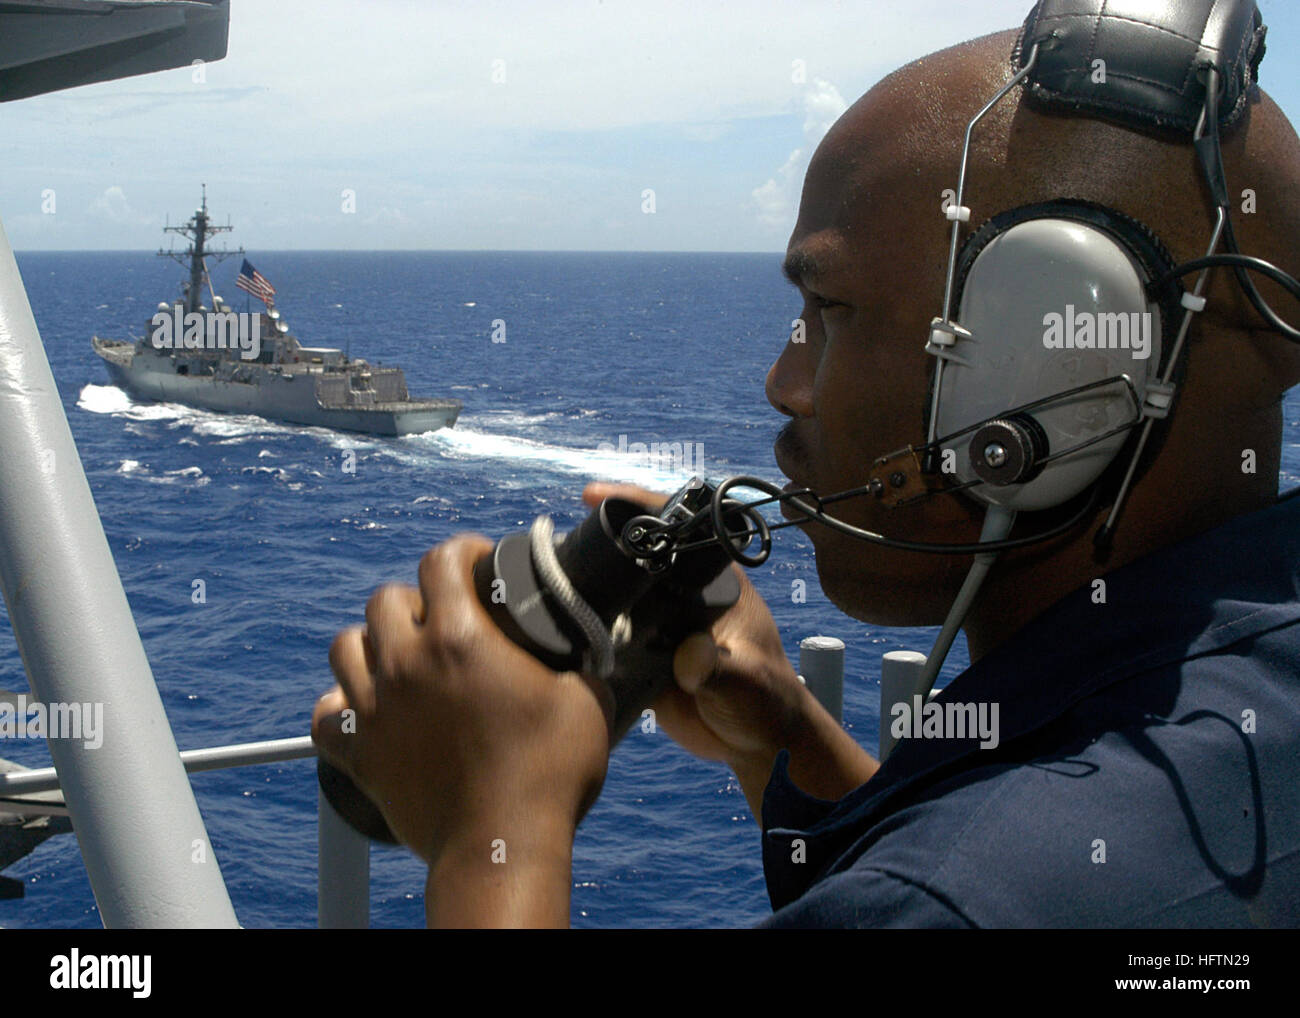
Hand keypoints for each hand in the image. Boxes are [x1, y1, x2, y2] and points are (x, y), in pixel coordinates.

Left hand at [311, 534, 612, 924]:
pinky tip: (366, 712)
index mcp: (460, 637)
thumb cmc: (547, 775)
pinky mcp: (360, 753)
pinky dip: (341, 710)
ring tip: (399, 657)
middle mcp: (407, 663)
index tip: (475, 562)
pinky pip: (326, 718)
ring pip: (345, 647)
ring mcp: (376, 708)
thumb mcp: (585, 703)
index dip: (460, 551)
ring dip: (371, 643)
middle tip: (440, 617)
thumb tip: (587, 654)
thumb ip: (581, 665)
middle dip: (413, 599)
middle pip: (384, 598)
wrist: (501, 845)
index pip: (440, 560)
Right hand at [583, 482, 877, 815]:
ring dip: (588, 590)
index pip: (676, 529)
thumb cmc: (766, 703)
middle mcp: (685, 595)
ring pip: (618, 596)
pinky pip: (609, 637)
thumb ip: (719, 668)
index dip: (637, 507)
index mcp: (716, 582)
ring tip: (547, 582)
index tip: (595, 496)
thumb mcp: (746, 681)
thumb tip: (689, 658)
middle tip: (557, 545)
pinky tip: (556, 629)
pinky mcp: (644, 656)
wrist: (756, 745)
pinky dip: (586, 632)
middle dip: (599, 547)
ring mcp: (662, 625)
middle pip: (637, 557)